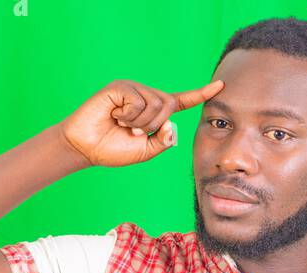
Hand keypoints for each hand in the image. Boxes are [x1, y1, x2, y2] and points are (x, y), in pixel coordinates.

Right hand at [57, 78, 224, 167]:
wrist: (85, 147)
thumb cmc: (112, 149)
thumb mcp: (145, 151)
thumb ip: (164, 141)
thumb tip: (171, 124)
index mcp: (155, 112)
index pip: (182, 101)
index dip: (201, 94)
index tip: (221, 86)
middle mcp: (147, 97)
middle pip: (169, 106)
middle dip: (154, 125)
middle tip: (133, 132)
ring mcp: (134, 90)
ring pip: (155, 104)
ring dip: (140, 122)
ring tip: (122, 125)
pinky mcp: (121, 87)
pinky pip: (138, 101)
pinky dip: (128, 115)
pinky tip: (114, 116)